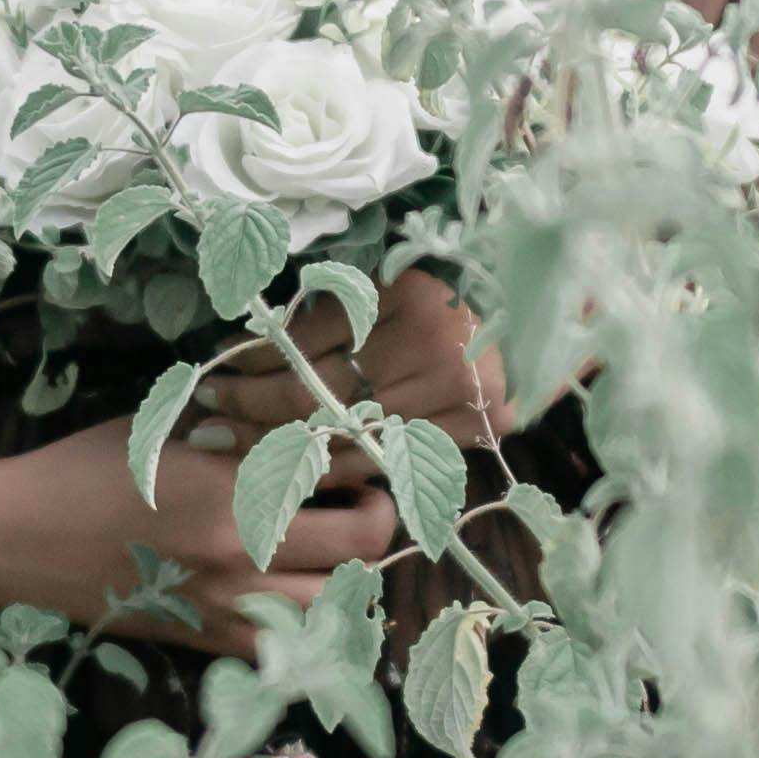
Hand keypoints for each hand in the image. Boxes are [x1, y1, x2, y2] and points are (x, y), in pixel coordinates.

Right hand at [0, 412, 404, 658]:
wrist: (17, 541)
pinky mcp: (204, 637)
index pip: (337, 469)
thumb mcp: (159, 429)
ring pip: (335, 603)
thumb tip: (298, 419)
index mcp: (228, 485)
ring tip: (339, 549)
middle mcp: (238, 551)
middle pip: (359, 541)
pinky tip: (303, 595)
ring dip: (352, 573)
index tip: (365, 447)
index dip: (364, 455)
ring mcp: (224, 603)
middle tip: (367, 497)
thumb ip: (232, 429)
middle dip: (376, 515)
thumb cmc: (81, 471)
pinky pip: (286, 647)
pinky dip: (311, 625)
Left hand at [193, 267, 508, 470]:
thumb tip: (250, 346)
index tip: (216, 366)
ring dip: (276, 443)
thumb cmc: (455, 298)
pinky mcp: (476, 430)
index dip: (255, 359)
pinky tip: (288, 470)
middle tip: (210, 408)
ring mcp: (459, 396)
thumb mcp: (389, 287)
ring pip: (341, 435)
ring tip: (228, 440)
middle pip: (318, 393)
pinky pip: (379, 459)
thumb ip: (337, 314)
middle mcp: (437, 347)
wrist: (548, 319)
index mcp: (409, 296)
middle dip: (253, 404)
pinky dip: (327, 467)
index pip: (310, 342)